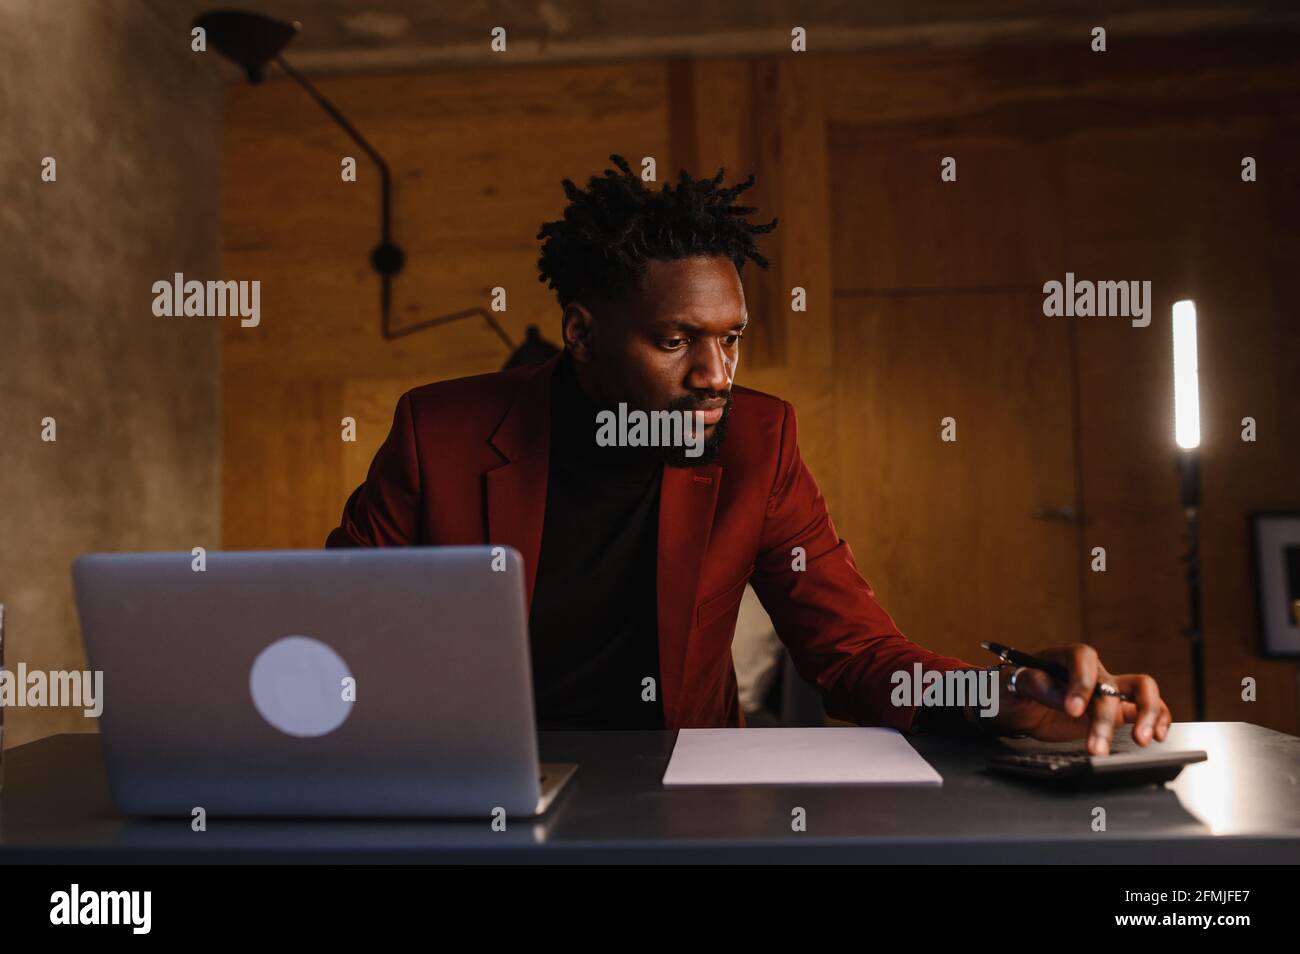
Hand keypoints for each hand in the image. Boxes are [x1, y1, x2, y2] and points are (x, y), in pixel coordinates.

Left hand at [989, 645, 1172, 754]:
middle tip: (1096, 746)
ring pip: (1140, 692)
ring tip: (1141, 741)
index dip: (1081, 682)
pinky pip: (1144, 709)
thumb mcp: (1014, 684)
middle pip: (1110, 685)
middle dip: (1105, 717)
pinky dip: (1157, 719)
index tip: (1071, 709)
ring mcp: (1106, 690)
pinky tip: (1155, 736)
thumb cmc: (1012, 688)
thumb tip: (1063, 698)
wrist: (1015, 705)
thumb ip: (1036, 685)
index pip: (1082, 658)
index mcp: (1065, 657)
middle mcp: (1092, 672)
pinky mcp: (1114, 711)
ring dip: (1145, 716)